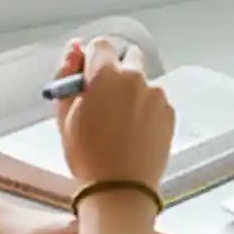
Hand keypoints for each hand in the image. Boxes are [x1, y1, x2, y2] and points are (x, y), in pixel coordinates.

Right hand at [56, 38, 174, 189]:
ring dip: (132, 92)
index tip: (88, 77)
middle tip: (105, 97)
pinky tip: (134, 131)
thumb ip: (67, 75)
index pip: (100, 45)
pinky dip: (146, 109)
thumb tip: (75, 49)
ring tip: (119, 123)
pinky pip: (155, 101)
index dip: (92, 60)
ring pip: (143, 81)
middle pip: (127, 57)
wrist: (120, 188)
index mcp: (105, 74)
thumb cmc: (87, 154)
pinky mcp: (169, 112)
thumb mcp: (64, 113)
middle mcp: (135, 77)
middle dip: (117, 71)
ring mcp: (156, 94)